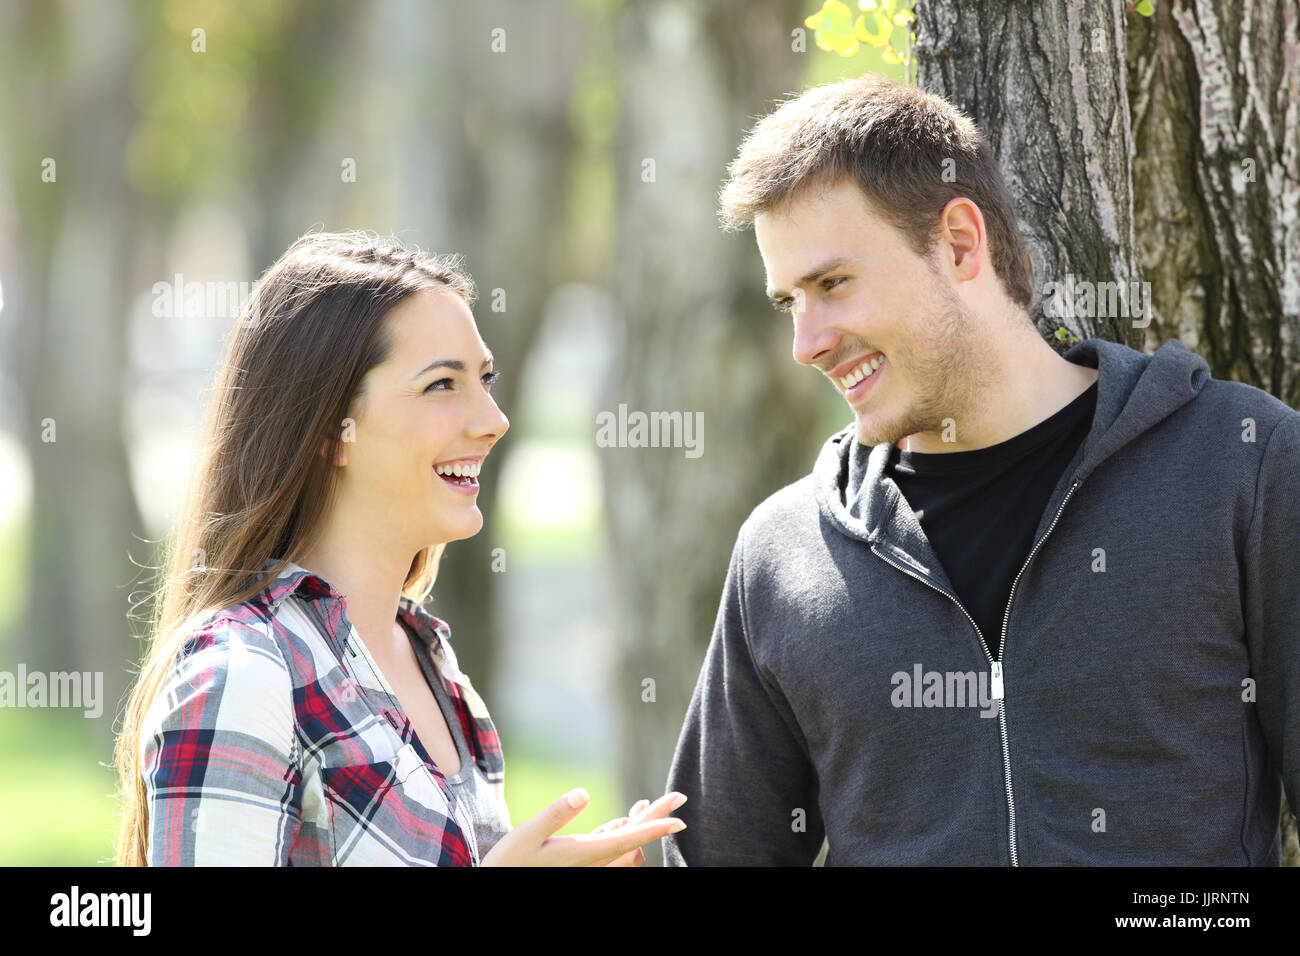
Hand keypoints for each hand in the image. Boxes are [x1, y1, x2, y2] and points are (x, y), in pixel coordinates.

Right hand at [480, 788, 686, 866]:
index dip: (655, 828)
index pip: (628, 839)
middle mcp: (590, 862)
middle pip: (632, 838)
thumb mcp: (528, 834)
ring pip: (622, 843)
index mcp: (583, 854)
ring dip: (639, 823)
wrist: (496, 885)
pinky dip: (620, 832)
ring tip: (655, 803)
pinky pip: (607, 848)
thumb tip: (584, 792)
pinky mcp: (577, 863)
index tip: (679, 820)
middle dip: (656, 817)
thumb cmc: (509, 862)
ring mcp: (585, 864)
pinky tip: (623, 822)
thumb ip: (556, 814)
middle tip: (680, 797)